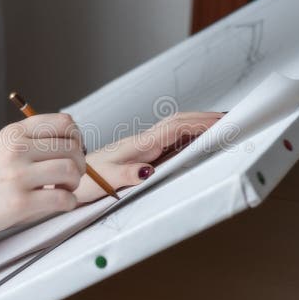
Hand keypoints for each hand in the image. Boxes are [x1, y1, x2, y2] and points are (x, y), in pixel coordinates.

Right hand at [0, 113, 85, 242]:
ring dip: (75, 183)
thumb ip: (29, 139)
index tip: (73, 151)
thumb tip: (71, 139)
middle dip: (79, 163)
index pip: (64, 122)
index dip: (77, 137)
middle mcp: (15, 150)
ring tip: (64, 189)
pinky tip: (60, 203)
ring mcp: (17, 176)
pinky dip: (69, 203)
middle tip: (71, 176)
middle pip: (72, 148)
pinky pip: (63, 199)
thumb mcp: (0, 146)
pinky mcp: (20, 203)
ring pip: (71, 170)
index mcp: (13, 133)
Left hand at [73, 112, 224, 203]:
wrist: (69, 178)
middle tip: (229, 118)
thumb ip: (127, 175)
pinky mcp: (141, 154)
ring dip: (197, 124)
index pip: (175, 127)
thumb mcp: (105, 182)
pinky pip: (170, 140)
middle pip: (179, 122)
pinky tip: (195, 141)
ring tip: (219, 126)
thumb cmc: (86, 181)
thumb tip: (149, 171)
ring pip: (175, 129)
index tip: (222, 121)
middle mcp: (143, 142)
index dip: (200, 123)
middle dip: (204, 118)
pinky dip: (187, 136)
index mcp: (139, 145)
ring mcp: (142, 146)